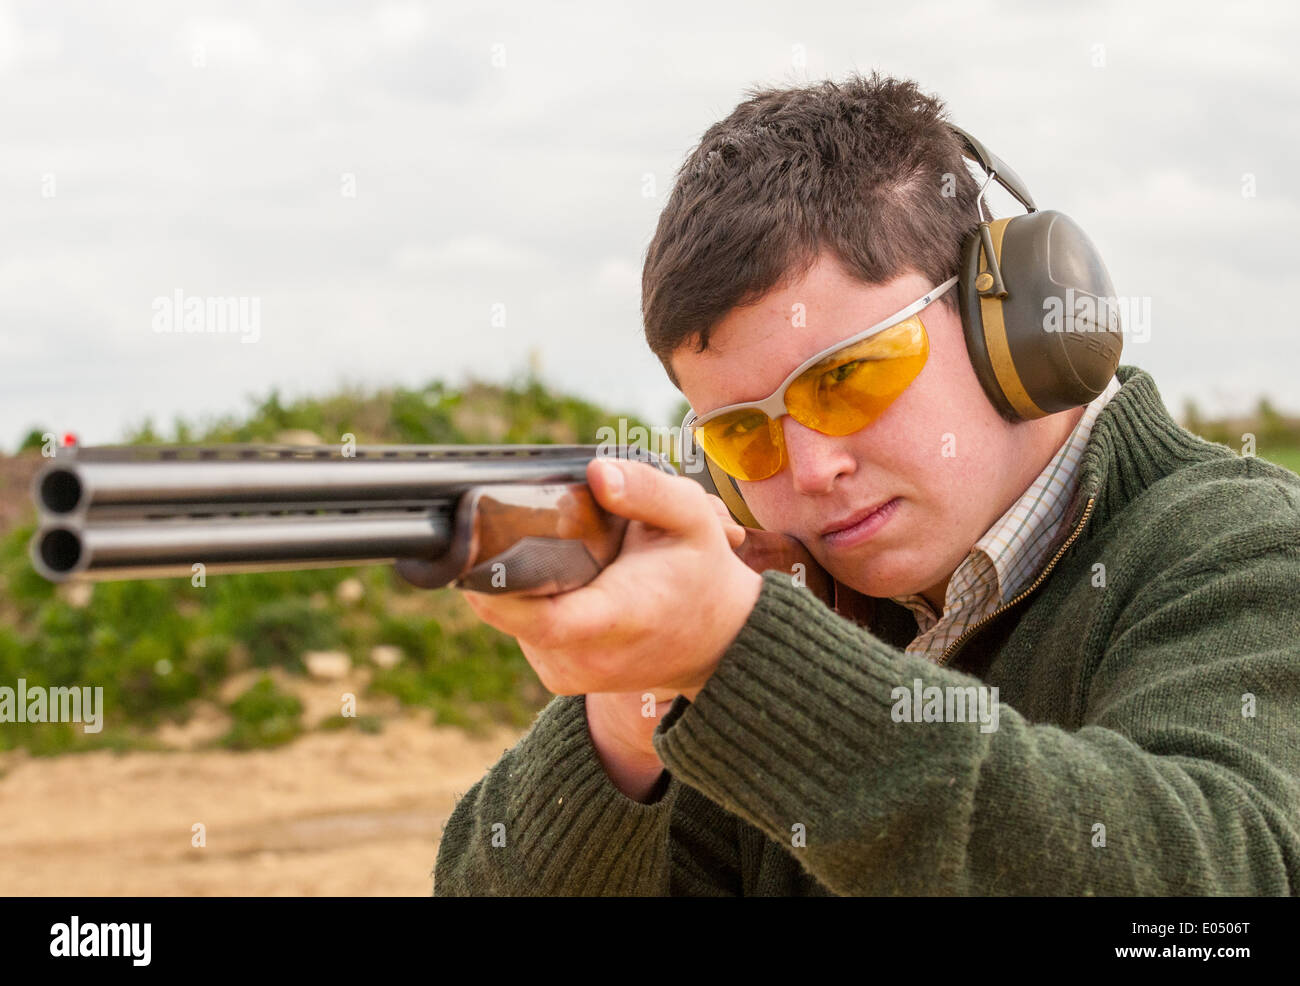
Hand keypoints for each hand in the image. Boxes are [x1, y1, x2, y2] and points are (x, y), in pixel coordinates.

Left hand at [458, 457, 763, 699]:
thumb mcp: (691, 518)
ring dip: (517, 584)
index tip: (474, 549)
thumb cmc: (700, 574)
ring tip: (560, 557)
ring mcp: (570, 674)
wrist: (717, 643)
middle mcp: (588, 658)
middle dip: (501, 565)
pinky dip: (529, 604)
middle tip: (509, 523)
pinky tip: (562, 583)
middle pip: (510, 613)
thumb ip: (647, 489)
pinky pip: (521, 632)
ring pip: (509, 620)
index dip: (497, 588)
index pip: (543, 619)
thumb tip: (596, 472)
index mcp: (620, 617)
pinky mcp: (558, 678)